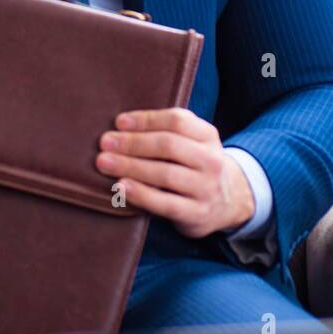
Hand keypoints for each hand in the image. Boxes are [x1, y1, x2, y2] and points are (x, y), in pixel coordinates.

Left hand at [95, 107, 255, 238]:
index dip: (146, 119)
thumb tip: (122, 125)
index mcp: (208, 135)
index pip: (177, 120)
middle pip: (168, 145)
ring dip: (131, 166)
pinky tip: (121, 187)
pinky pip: (165, 203)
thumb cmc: (194, 166)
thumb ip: (167, 131)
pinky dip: (141, 194)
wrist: (228, 202)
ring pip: (165, 173)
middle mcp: (211, 160)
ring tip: (105, 162)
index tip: (119, 122)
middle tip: (105, 142)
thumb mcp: (193, 142)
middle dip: (132, 143)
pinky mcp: (197, 213)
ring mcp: (206, 188)